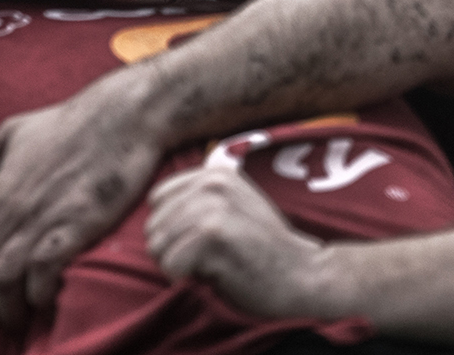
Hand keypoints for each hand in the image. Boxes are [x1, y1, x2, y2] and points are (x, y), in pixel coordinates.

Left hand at [0, 75, 167, 328]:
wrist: (122, 115)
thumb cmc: (69, 123)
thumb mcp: (11, 132)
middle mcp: (9, 209)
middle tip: (5, 319)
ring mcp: (40, 216)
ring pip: (3, 281)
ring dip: (11, 309)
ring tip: (24, 318)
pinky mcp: (74, 223)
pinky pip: (41, 273)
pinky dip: (41, 293)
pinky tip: (50, 295)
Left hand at [146, 165, 328, 317]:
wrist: (302, 274)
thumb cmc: (262, 250)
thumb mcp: (234, 208)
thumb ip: (198, 200)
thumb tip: (152, 210)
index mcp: (214, 174)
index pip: (157, 201)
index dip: (174, 228)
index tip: (204, 241)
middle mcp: (212, 182)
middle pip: (153, 226)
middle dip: (173, 250)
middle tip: (211, 257)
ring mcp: (214, 205)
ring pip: (157, 246)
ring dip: (180, 266)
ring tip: (214, 264)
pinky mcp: (215, 233)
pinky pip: (170, 264)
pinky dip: (186, 278)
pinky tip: (215, 274)